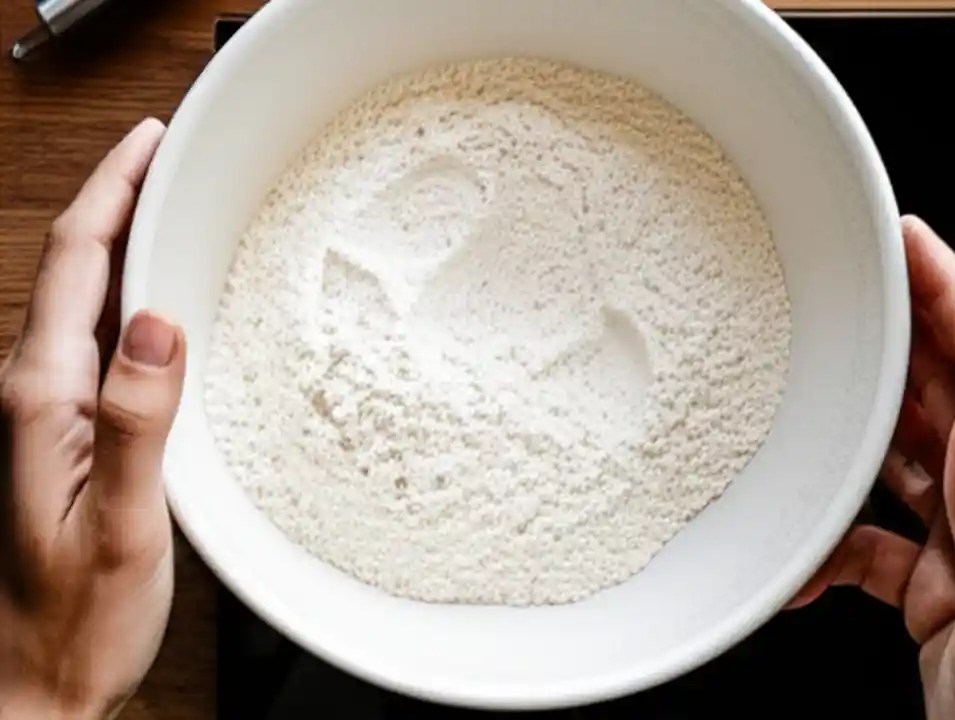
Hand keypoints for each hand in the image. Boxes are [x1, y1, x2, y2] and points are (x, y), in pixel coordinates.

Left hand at [0, 119, 185, 718]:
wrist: (36, 683)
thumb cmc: (76, 620)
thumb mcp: (121, 524)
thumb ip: (134, 422)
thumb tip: (159, 325)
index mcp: (40, 402)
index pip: (76, 264)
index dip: (113, 191)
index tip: (151, 142)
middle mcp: (29, 396)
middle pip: (71, 266)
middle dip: (115, 196)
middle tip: (168, 154)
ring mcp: (40, 415)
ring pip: (79, 298)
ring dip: (119, 241)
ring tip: (167, 205)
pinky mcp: (59, 435)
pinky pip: (91, 340)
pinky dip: (123, 296)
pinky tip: (155, 299)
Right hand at [792, 217, 954, 718]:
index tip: (914, 243)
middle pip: (951, 392)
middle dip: (905, 331)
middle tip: (854, 283)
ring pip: (908, 453)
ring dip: (865, 418)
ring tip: (821, 376)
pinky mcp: (933, 580)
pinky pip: (871, 536)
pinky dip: (830, 540)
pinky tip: (799, 561)